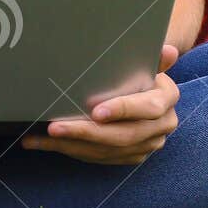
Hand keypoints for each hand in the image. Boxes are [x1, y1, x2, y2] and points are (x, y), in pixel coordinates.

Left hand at [20, 42, 180, 165]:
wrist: (148, 91)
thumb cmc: (140, 70)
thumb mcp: (146, 61)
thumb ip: (152, 58)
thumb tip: (168, 50)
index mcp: (166, 100)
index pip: (147, 108)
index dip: (122, 110)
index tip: (96, 111)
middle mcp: (161, 126)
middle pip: (122, 136)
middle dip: (85, 133)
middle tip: (54, 127)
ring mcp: (147, 145)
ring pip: (107, 151)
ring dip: (71, 146)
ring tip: (39, 138)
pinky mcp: (132, 156)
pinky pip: (100, 158)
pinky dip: (71, 151)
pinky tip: (44, 144)